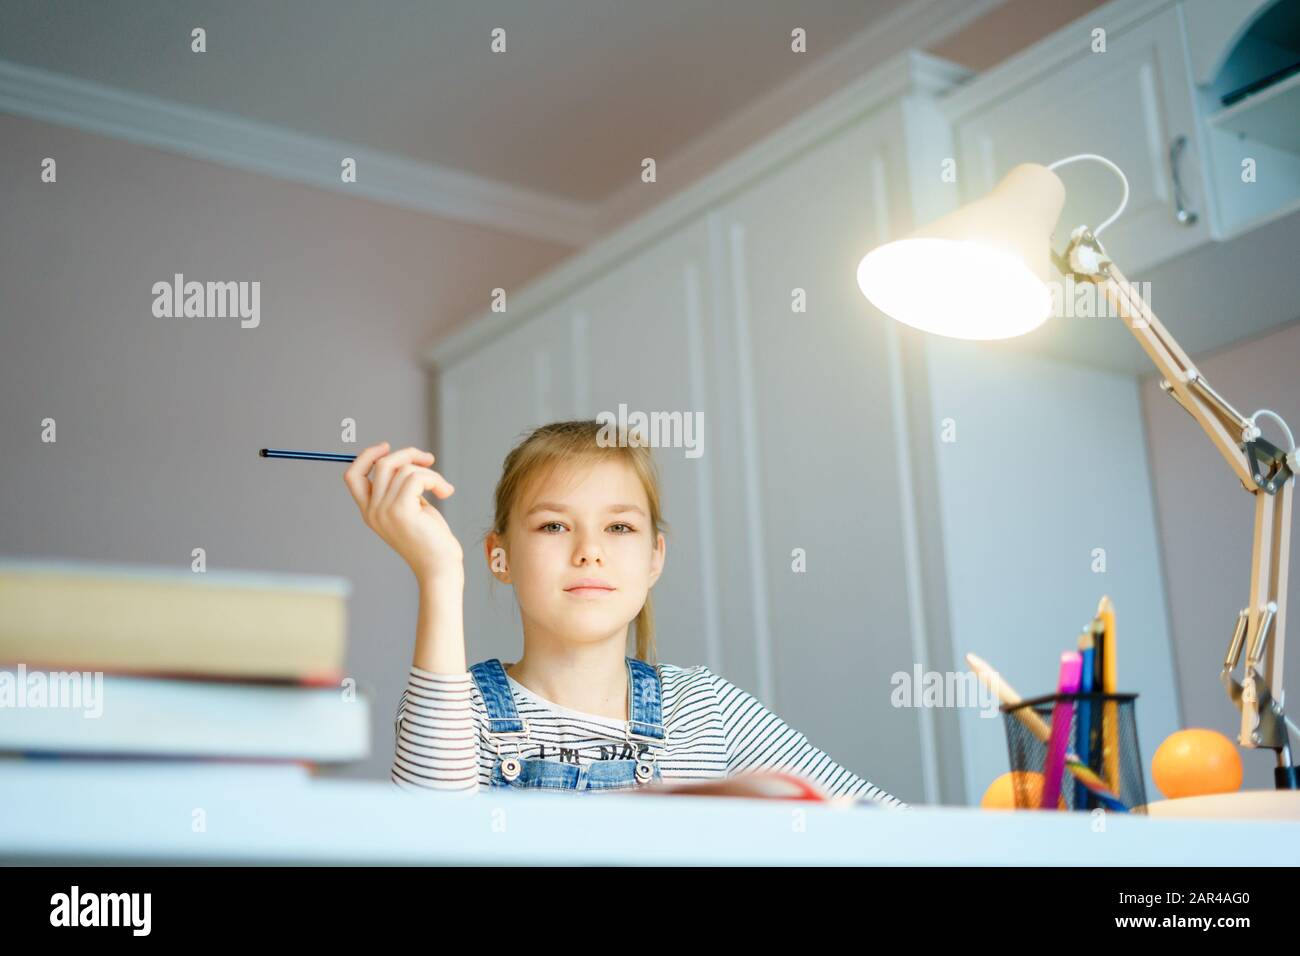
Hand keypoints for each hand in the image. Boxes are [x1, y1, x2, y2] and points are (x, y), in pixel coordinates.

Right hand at [343, 441, 463, 582]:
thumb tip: (407, 457)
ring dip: (429, 472)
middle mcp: (372, 511)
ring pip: (403, 469)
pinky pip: (416, 477)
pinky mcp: (401, 511)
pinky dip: (435, 479)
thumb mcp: (412, 508)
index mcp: (370, 511)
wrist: (440, 569)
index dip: (367, 456)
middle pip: (381, 464)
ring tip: (443, 487)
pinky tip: (446, 492)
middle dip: (408, 454)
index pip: (353, 475)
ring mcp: (384, 511)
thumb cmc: (431, 540)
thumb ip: (403, 488)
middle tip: (429, 460)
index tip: (388, 447)